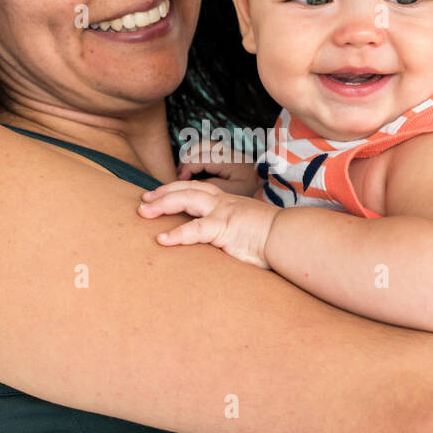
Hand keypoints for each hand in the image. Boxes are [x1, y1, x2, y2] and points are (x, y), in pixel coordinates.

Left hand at [138, 180, 281, 267]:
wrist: (290, 239)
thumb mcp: (244, 230)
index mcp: (227, 202)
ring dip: (163, 204)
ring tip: (144, 212)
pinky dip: (177, 234)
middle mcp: (223, 202)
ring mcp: (223, 213)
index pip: (197, 189)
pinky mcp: (224, 229)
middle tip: (143, 201)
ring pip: (187, 200)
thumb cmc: (270, 239)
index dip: (176, 190)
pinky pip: (196, 229)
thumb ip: (227, 231)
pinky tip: (161, 240)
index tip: (158, 196)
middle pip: (187, 189)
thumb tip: (215, 243)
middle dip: (163, 193)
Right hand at [176, 139, 259, 194]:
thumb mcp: (236, 191)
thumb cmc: (254, 188)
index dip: (186, 168)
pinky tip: (194, 171)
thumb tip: (194, 183)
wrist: (269, 183)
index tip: (181, 180)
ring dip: (190, 158)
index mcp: (228, 159)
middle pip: (198, 146)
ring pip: (201, 146)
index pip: (200, 158)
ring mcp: (226, 151)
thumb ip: (214, 185)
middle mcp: (226, 151)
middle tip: (180, 177)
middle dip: (185, 160)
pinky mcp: (227, 155)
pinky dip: (196, 157)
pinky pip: (207, 150)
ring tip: (185, 174)